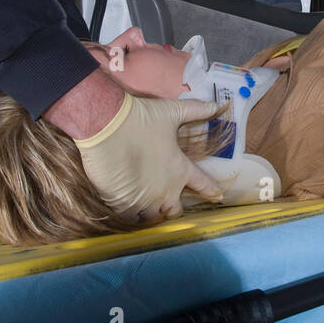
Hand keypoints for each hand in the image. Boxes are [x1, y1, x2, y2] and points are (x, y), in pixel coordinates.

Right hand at [75, 93, 225, 224]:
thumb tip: (216, 105)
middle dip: (173, 208)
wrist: (106, 124)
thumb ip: (196, 110)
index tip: (217, 196)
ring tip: (146, 206)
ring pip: (152, 217)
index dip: (212, 191)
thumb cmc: (141, 118)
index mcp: (180, 169)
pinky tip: (127, 206)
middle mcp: (165, 189)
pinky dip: (130, 214)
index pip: (203, 185)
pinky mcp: (121, 202)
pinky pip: (129, 217)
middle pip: (175, 211)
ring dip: (151, 213)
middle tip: (168, 202)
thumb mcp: (172, 112)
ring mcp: (142, 199)